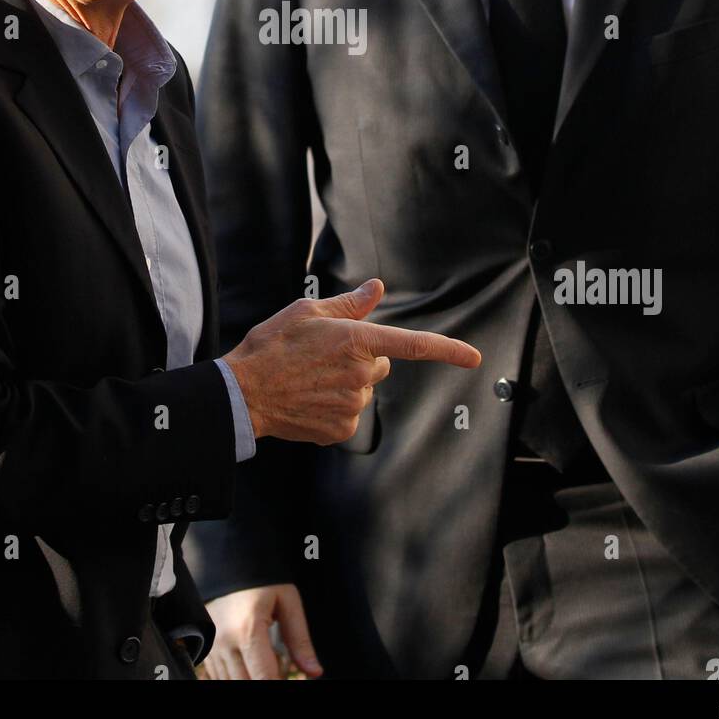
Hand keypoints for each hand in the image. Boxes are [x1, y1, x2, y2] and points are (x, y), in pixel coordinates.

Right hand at [202, 584, 320, 679]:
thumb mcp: (287, 602)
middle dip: (268, 681)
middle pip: (247, 684)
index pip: (264, 678)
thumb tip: (314, 672)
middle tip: (281, 668)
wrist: (229, 564)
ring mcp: (213, 648)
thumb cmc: (261, 581)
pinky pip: (221, 678)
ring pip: (231, 684)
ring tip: (268, 663)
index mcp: (249, 630)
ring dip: (252, 680)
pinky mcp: (207, 651)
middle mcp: (226, 643)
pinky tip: (252, 665)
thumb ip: (299, 639)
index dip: (281, 684)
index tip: (293, 679)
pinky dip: (238, 678)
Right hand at [221, 278, 480, 443]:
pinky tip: (309, 399)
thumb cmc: (272, 345)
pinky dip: (335, 406)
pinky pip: (350, 414)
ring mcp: (353, 405)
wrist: (244, 393)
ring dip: (346, 382)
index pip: (413, 345)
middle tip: (324, 355)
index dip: (448, 350)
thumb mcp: (307, 311)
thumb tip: (377, 288)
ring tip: (309, 378)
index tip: (474, 358)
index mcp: (356, 341)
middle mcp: (361, 374)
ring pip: (363, 389)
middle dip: (362, 358)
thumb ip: (350, 304)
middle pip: (380, 364)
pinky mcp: (342, 430)